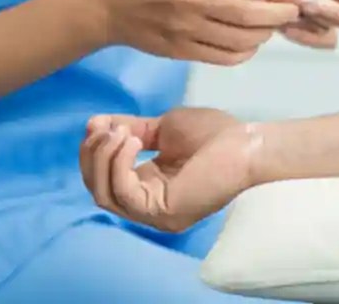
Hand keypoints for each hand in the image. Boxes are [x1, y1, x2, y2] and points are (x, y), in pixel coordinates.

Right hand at [80, 108, 256, 231]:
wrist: (246, 143)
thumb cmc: (214, 135)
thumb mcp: (161, 128)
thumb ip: (128, 130)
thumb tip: (93, 123)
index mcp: (148, 189)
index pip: (103, 180)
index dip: (94, 152)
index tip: (97, 123)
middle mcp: (148, 208)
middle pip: (98, 190)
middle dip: (93, 155)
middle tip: (103, 127)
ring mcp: (155, 214)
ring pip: (105, 194)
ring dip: (104, 158)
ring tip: (120, 133)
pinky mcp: (163, 212)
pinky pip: (123, 193)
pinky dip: (120, 164)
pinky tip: (133, 141)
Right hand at [103, 0, 304, 65]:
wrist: (114, 7)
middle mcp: (192, 0)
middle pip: (250, 14)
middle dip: (280, 15)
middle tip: (295, 12)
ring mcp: (186, 29)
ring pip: (240, 40)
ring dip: (264, 35)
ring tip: (270, 27)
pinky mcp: (181, 51)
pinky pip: (224, 57)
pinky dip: (244, 53)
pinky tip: (249, 44)